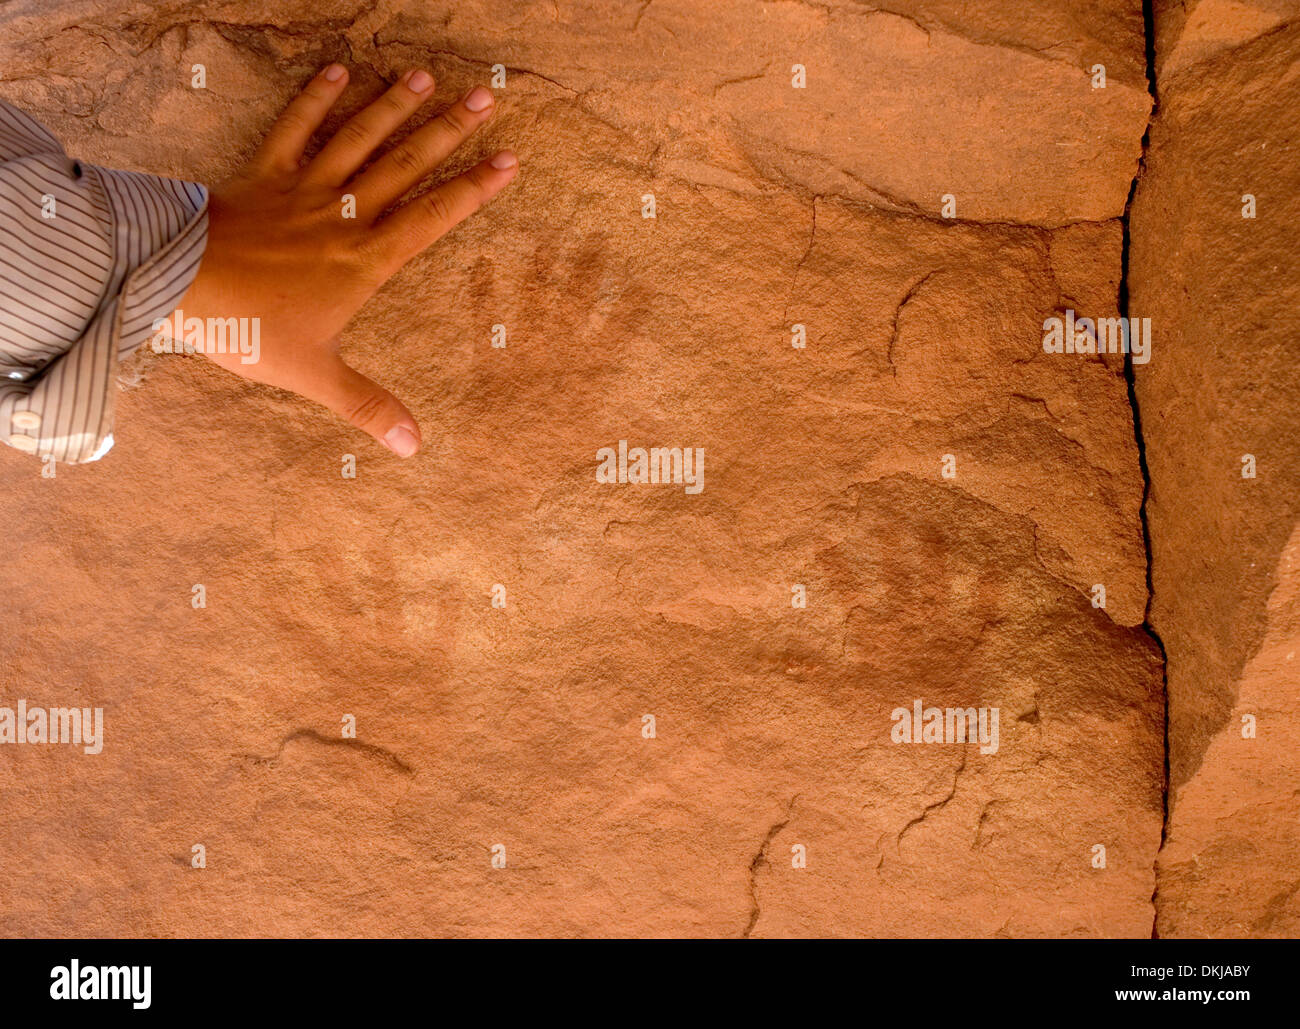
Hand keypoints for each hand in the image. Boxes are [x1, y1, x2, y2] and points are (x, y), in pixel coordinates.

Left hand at [174, 64, 517, 456]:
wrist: (178, 284)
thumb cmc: (249, 329)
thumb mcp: (314, 375)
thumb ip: (368, 406)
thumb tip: (416, 447)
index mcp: (364, 262)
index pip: (432, 219)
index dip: (473, 190)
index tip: (508, 161)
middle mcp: (343, 217)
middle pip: (405, 166)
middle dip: (448, 132)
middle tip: (485, 98)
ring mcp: (304, 190)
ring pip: (360, 140)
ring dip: (395, 107)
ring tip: (427, 77)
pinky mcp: (263, 175)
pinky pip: (296, 129)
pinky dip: (317, 99)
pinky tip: (340, 70)